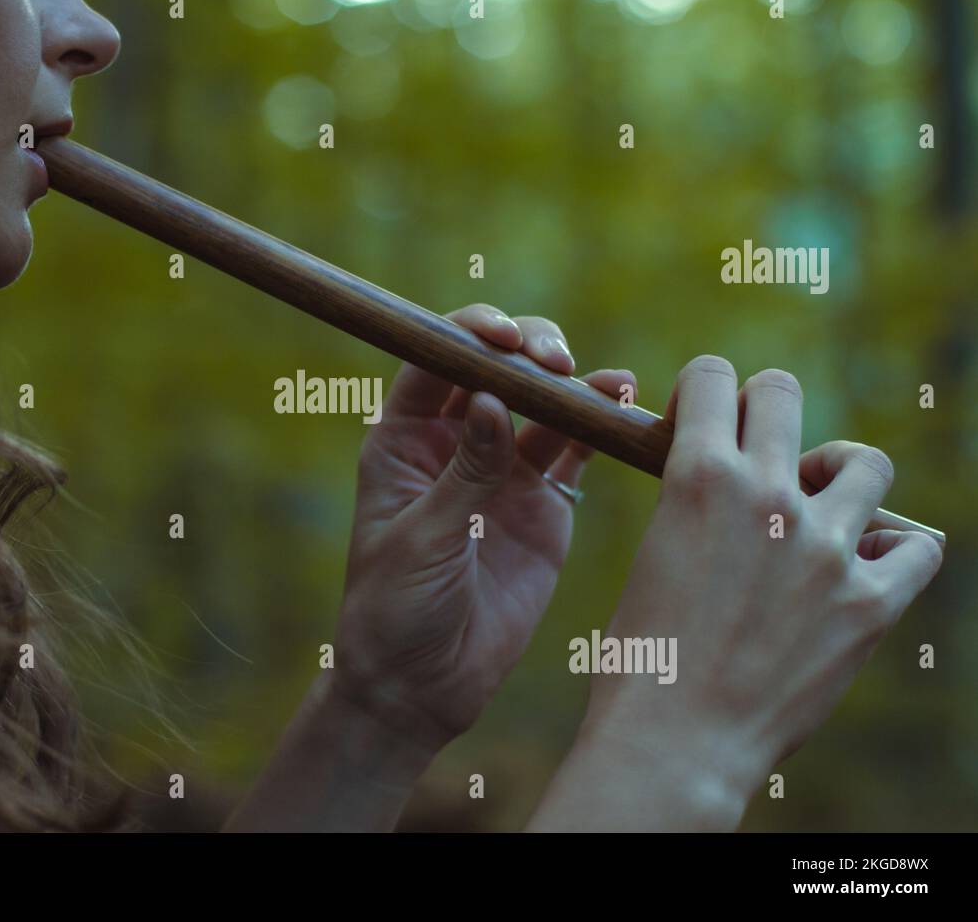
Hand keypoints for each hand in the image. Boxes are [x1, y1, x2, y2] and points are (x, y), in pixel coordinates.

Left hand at [329, 303, 634, 752]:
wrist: (424, 683)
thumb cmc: (396, 608)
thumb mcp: (423, 537)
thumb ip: (465, 472)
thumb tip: (493, 398)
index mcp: (404, 439)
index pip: (435, 361)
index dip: (469, 334)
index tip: (503, 336)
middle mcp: (454, 442)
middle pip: (494, 368)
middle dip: (528, 350)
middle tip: (554, 362)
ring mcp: (502, 469)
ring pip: (541, 402)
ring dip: (570, 381)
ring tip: (602, 380)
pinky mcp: (544, 502)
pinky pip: (574, 449)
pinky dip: (597, 422)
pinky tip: (620, 402)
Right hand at [534, 355, 942, 829]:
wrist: (676, 741)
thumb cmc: (643, 656)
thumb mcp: (653, 553)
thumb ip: (694, 503)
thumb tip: (721, 477)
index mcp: (698, 478)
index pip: (712, 376)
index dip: (705, 390)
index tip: (701, 421)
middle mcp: (768, 497)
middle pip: (784, 392)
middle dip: (763, 409)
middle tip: (756, 452)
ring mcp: (828, 549)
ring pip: (865, 462)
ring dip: (837, 473)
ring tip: (818, 504)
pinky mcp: (871, 605)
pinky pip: (917, 547)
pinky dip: (895, 548)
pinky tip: (861, 563)